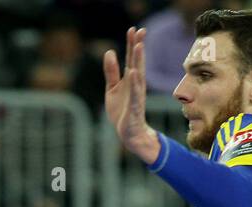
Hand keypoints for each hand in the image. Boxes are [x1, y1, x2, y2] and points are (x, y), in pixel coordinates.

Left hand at [103, 27, 158, 162]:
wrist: (128, 133)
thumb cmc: (121, 110)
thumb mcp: (111, 88)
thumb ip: (111, 71)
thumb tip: (109, 51)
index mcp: (129, 79)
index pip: (131, 58)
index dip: (132, 44)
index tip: (134, 29)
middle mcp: (135, 84)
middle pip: (137, 62)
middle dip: (138, 46)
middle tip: (141, 30)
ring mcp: (136, 95)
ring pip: (138, 75)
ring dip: (139, 60)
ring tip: (138, 46)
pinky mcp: (134, 107)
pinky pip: (135, 93)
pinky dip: (135, 83)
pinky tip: (133, 72)